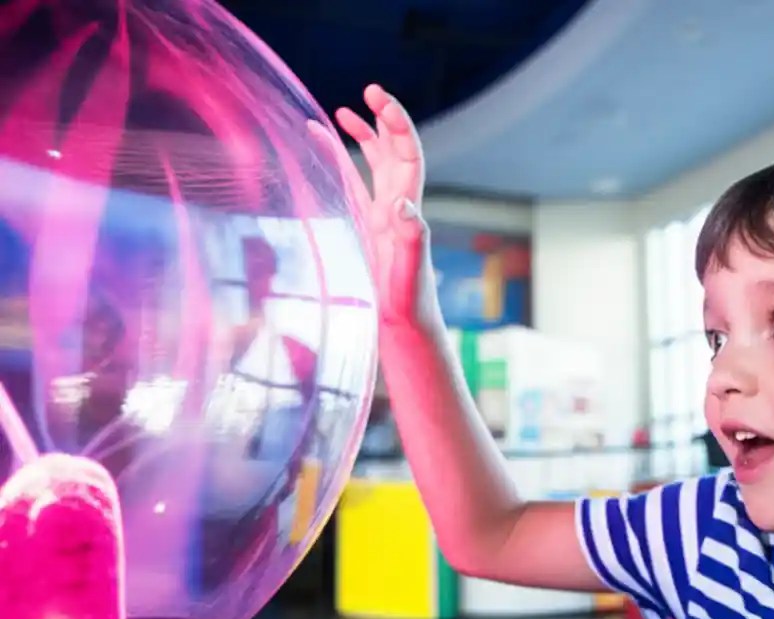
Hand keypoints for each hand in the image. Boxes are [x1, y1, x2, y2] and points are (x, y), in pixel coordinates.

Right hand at [309, 84, 434, 326]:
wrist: (406, 333)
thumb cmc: (410, 309)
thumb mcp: (410, 276)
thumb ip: (411, 240)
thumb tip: (403, 203)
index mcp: (406, 213)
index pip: (406, 157)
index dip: (396, 126)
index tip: (379, 99)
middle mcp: (396, 210)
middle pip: (392, 153)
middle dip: (382, 120)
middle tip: (369, 89)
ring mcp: (380, 219)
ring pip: (372, 167)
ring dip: (362, 138)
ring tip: (344, 110)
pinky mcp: (366, 231)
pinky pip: (352, 189)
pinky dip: (339, 167)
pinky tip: (322, 152)